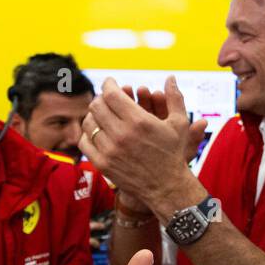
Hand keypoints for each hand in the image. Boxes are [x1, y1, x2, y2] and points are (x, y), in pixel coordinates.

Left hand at [82, 76, 208, 215]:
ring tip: (102, 114)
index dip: (108, 84)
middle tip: (107, 98)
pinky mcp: (102, 164)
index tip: (111, 82)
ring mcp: (110, 150)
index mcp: (139, 121)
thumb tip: (171, 77)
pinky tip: (98, 131)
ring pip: (88, 122)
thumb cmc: (173, 153)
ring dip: (94, 114)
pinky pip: (85, 142)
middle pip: (97, 106)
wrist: (166, 187)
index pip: (111, 94)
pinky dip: (89, 133)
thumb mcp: (179, 123)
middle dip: (101, 98)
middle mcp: (121, 134)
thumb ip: (175, 97)